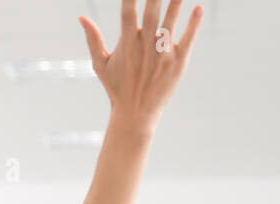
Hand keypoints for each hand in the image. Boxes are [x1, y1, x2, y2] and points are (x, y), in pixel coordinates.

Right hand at [80, 0, 203, 132]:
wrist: (135, 116)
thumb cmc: (117, 88)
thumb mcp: (101, 65)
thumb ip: (93, 39)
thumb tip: (81, 17)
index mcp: (126, 44)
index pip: (127, 12)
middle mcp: (145, 48)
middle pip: (150, 13)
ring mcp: (163, 56)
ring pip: (170, 24)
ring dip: (175, 4)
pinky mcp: (178, 64)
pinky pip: (187, 40)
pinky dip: (193, 25)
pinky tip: (198, 8)